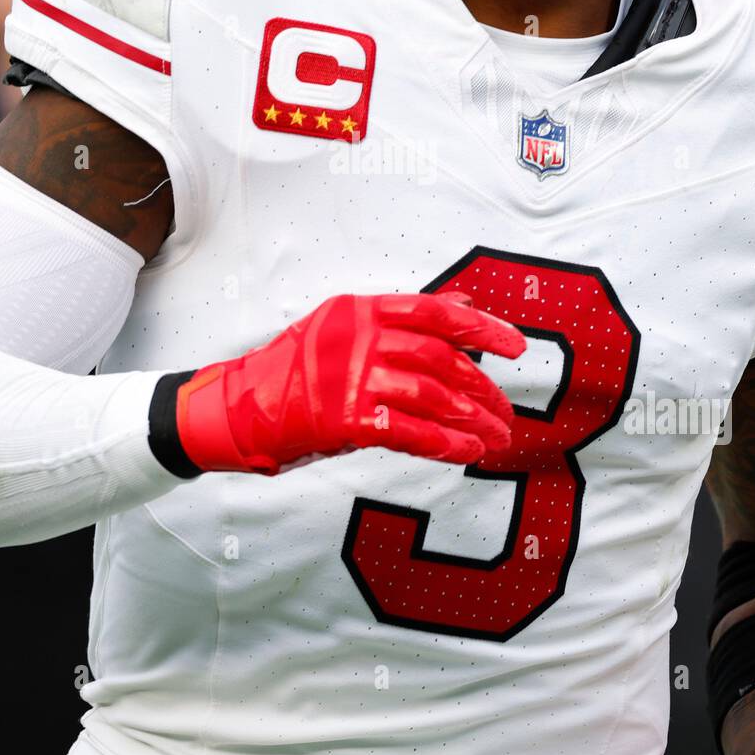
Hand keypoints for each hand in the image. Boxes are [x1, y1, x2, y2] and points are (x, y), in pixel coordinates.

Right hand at [172, 291, 525, 474]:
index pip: (435, 312)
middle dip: (481, 389)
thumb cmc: (294, 369)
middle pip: (440, 360)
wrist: (237, 407)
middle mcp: (358, 338)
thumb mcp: (344, 327)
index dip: (481, 327)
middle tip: (505, 412)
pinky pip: (410, 432)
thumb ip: (402, 317)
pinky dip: (444, 443)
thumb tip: (462, 302)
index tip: (517, 346)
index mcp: (361, 310)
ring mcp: (350, 378)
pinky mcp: (344, 420)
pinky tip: (467, 453)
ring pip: (432, 397)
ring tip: (495, 438)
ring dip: (471, 420)